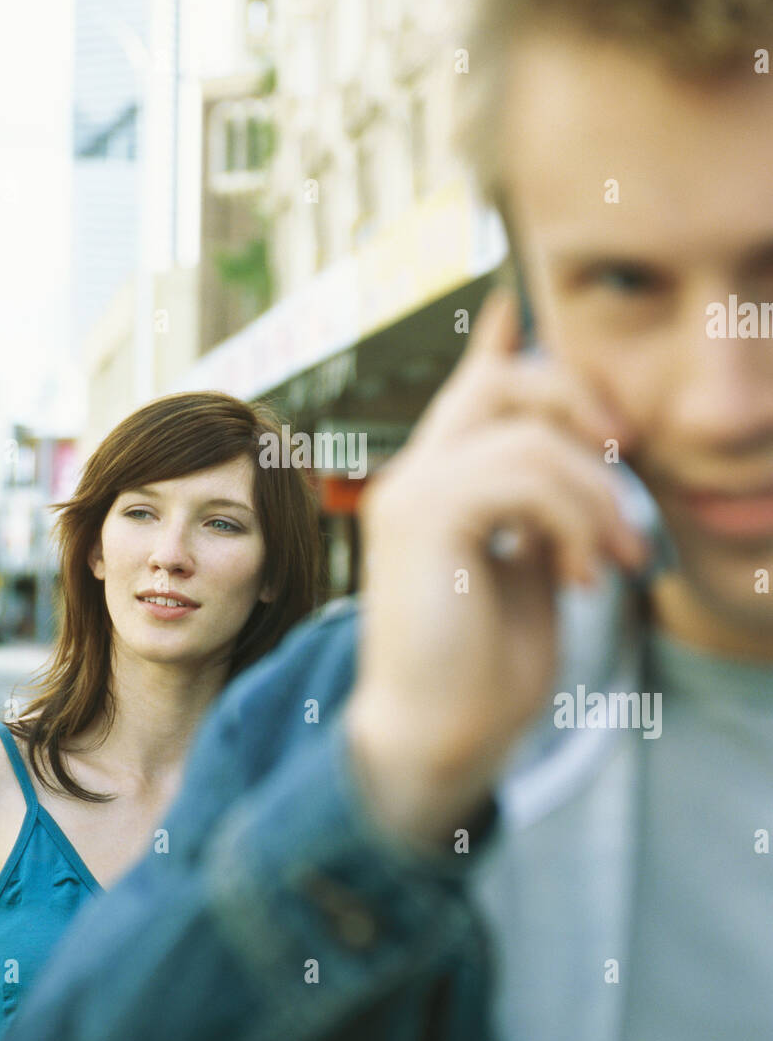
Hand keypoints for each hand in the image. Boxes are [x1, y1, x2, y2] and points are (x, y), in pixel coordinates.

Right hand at [345, 287, 648, 848]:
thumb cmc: (481, 669)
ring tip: (618, 559)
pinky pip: (522, 476)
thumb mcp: (526, 571)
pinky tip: (579, 576)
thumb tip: (580, 464)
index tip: (515, 302)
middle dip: (580, 400)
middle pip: (502, 383)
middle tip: (629, 454)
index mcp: (438, 485)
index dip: (500, 344)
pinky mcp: (421, 517)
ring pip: (529, 435)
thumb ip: (541, 511)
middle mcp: (415, 477)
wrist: (436, 739)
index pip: (468, 390)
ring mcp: (411, 492)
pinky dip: (573, 521)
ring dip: (598, 496)